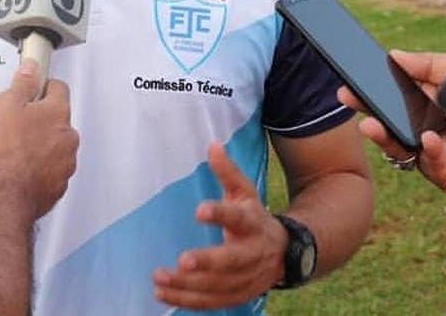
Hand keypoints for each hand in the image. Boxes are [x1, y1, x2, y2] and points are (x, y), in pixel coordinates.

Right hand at [0, 61, 78, 218]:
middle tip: (19, 124)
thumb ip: (22, 84)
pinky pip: (53, 168)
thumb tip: (31, 68)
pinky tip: (23, 168)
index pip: (59, 87)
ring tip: (17, 149)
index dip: (43, 86)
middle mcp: (68, 135)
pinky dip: (41, 167)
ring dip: (43, 144)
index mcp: (57, 111)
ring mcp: (66, 161)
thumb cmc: (6, 151)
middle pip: (58, 118)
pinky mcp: (59, 183)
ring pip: (57, 144)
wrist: (8, 194)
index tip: (32, 89)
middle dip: (42, 119)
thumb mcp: (6, 105)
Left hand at [153, 143, 285, 309]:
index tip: (200, 210)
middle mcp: (252, 253)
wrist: (285, 253)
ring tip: (160, 278)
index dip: (220, 214)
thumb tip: (213, 145)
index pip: (238, 218)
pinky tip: (163, 294)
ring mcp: (246, 279)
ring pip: (218, 286)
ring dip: (188, 286)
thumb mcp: (245, 192)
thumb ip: (228, 172)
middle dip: (207, 262)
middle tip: (182, 260)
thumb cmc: (254, 218)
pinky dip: (186, 301)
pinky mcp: (237, 296)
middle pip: (231, 261)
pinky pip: (211, 302)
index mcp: (253, 223)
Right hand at [337, 50, 445, 199]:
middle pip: (390, 120)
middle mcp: (426, 127)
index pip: (392, 95)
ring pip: (400, 146)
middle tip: (348, 97)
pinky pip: (431, 164)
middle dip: (367, 109)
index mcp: (427, 103)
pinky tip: (429, 138)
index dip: (372, 88)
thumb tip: (393, 56)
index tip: (351, 79)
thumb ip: (427, 65)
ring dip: (384, 136)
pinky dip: (427, 150)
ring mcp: (435, 153)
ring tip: (372, 125)